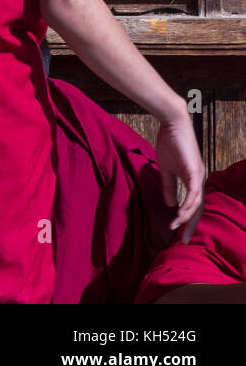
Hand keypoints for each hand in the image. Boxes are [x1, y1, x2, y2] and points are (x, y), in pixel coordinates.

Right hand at [155, 113, 205, 240]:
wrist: (172, 124)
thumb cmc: (169, 143)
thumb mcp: (166, 169)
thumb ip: (169, 186)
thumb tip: (170, 204)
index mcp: (193, 180)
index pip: (193, 205)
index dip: (187, 220)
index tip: (178, 233)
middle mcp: (200, 180)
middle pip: (198, 209)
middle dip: (190, 226)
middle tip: (183, 241)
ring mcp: (198, 176)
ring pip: (196, 203)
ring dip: (186, 217)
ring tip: (176, 228)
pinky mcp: (193, 171)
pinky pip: (193, 193)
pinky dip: (187, 204)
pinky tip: (179, 213)